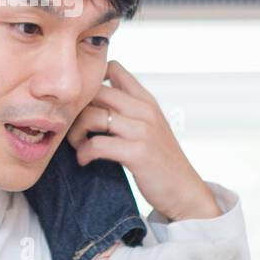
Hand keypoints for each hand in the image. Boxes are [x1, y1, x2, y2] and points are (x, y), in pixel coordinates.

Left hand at [65, 60, 219, 221]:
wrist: (184, 190)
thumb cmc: (160, 160)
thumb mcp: (149, 126)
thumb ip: (129, 109)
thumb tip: (94, 98)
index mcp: (146, 100)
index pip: (114, 68)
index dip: (92, 80)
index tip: (83, 103)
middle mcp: (145, 110)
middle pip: (96, 91)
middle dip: (77, 109)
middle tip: (74, 128)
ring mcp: (142, 130)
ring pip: (92, 115)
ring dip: (76, 132)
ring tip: (78, 145)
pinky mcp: (137, 152)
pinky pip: (97, 144)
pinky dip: (84, 153)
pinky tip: (84, 160)